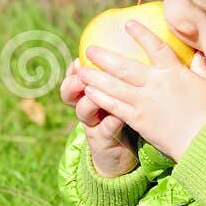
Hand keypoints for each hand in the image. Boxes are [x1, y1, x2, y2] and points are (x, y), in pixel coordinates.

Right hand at [61, 59, 136, 176]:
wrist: (121, 157)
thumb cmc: (125, 119)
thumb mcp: (119, 98)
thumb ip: (122, 79)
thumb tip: (136, 49)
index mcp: (89, 95)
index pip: (73, 78)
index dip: (72, 70)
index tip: (78, 59)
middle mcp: (87, 109)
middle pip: (70, 93)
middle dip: (73, 82)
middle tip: (81, 73)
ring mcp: (93, 126)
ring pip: (83, 110)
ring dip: (88, 100)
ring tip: (94, 93)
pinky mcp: (103, 142)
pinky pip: (105, 129)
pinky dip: (110, 122)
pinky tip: (117, 116)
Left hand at [80, 21, 205, 160]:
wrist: (203, 140)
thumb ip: (199, 67)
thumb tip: (198, 53)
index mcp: (173, 72)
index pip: (155, 47)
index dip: (141, 34)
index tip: (128, 24)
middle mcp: (155, 83)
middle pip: (124, 66)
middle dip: (104, 56)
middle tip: (89, 49)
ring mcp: (143, 101)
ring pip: (113, 86)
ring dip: (95, 76)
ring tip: (80, 70)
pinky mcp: (137, 119)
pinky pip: (114, 106)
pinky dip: (100, 97)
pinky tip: (89, 92)